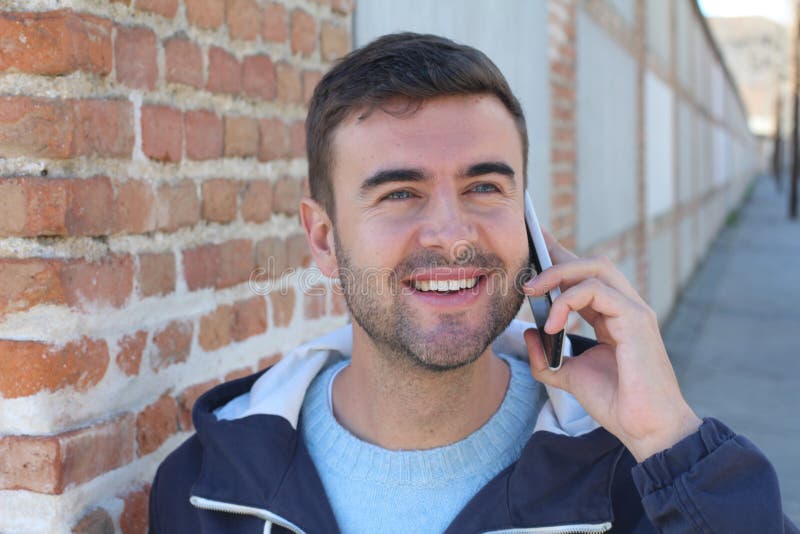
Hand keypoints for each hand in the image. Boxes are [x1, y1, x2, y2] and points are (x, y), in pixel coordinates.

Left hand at [523, 230, 700, 461]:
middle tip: (526, 268)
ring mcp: (634, 311)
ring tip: (531, 291)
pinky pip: (597, 291)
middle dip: (556, 257)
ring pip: (595, 268)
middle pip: (592, 264)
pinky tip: (553, 324)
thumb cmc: (617, 403)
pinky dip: (568, 302)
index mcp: (613, 317)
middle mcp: (626, 308)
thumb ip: (547, 357)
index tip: (534, 245)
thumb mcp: (570, 376)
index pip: (586, 277)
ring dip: (558, 275)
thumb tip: (529, 332)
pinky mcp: (637, 320)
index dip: (560, 258)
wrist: (646, 429)